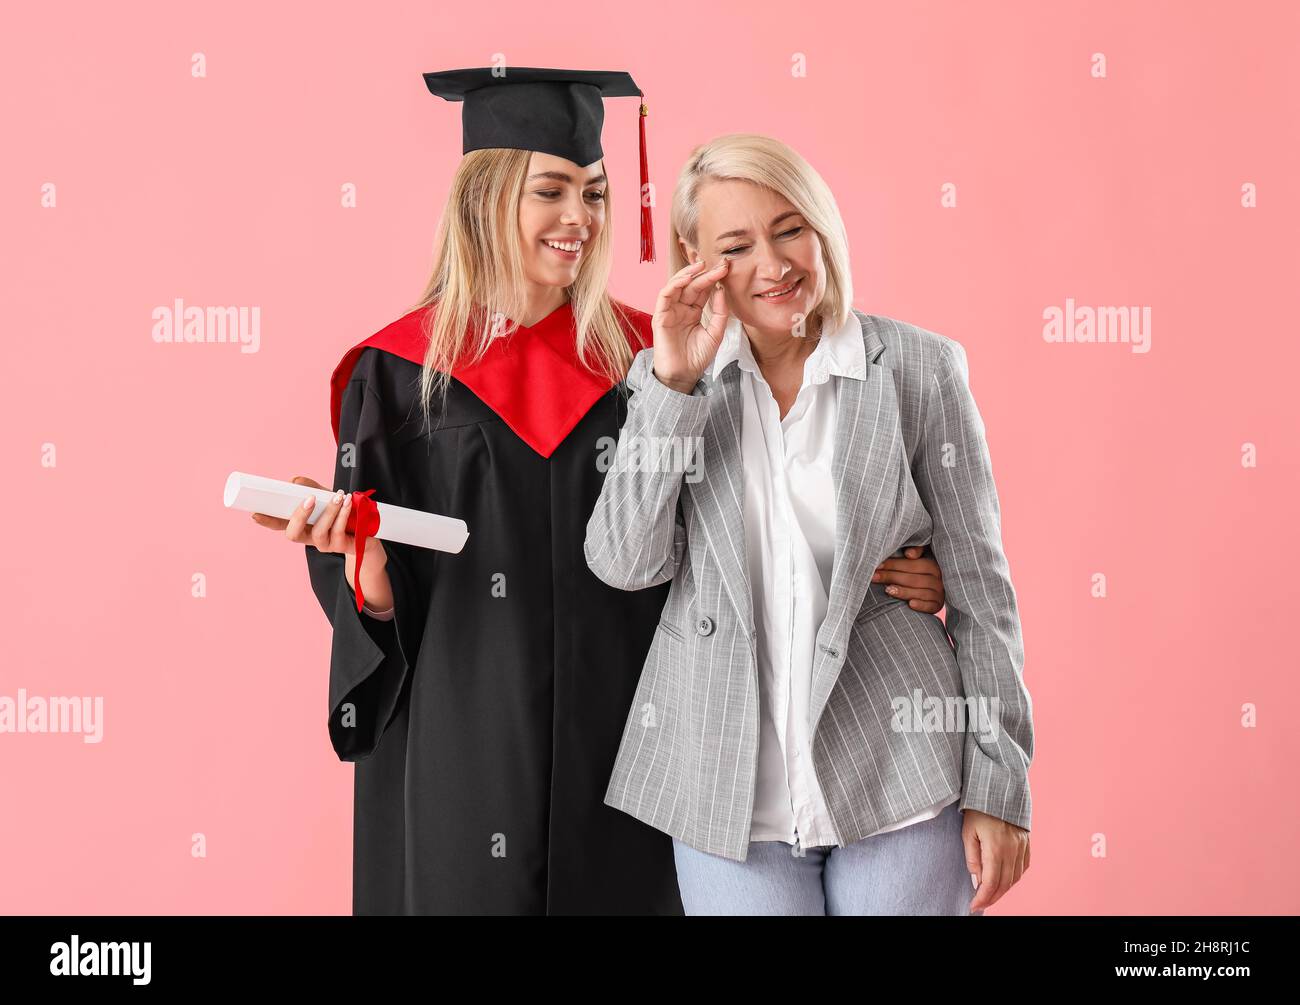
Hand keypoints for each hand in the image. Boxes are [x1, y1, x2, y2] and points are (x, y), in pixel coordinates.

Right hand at [250, 475, 387, 568]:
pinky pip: (339, 532)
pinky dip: (343, 515)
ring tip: (338, 496)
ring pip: (320, 532)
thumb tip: (294, 481)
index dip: (267, 521)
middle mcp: (310, 538)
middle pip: (293, 535)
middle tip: (309, 499)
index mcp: (302, 526)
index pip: (279, 525)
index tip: (255, 513)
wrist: (368, 531)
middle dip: (299, 516)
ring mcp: (325, 544)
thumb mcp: (326, 497)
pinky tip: (347, 502)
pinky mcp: (342, 546)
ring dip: (329, 512)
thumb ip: (312, 488)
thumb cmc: (342, 513)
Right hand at [651, 258, 731, 392]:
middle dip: (705, 273)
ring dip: (688, 273)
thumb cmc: (698, 357)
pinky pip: (664, 296)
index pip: (703, 290)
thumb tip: (721, 289)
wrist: (684, 376)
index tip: (727, 269)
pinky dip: (674, 285)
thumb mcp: (716, 333)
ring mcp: (670, 311)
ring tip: (701, 266)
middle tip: (720, 266)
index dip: (714, 278)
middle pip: (692, 285)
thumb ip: (720, 312)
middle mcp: (681, 308)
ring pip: (676, 285)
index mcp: (693, 311)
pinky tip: (686, 278)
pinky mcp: (660, 317)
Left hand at [872, 545, 944, 613]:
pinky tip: (910, 604)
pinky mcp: (937, 606)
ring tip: (888, 590)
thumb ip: (915, 552)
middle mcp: (938, 579)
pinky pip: (930, 606)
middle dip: (892, 577)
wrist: (928, 591)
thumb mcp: (917, 560)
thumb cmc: (915, 573)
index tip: (878, 565)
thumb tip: (909, 553)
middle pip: (914, 578)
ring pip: (921, 592)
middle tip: (874, 577)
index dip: (894, 564)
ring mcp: (939, 594)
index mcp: (933, 565)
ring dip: (904, 591)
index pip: (913, 564)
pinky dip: (921, 605)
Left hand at [962, 808, 1029, 910]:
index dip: (983, 898)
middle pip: (1004, 884)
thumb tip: (977, 879)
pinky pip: (1023, 867)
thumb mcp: (968, 832)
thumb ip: (972, 857)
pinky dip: (1014, 878)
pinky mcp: (1026, 843)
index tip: (974, 906)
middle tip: (981, 904)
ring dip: (1003, 889)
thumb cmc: (979, 809)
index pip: (991, 882)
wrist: (999, 788)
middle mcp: (1012, 850)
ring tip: (990, 894)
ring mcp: (1022, 847)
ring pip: (1015, 878)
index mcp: (996, 848)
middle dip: (992, 897)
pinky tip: (1005, 880)